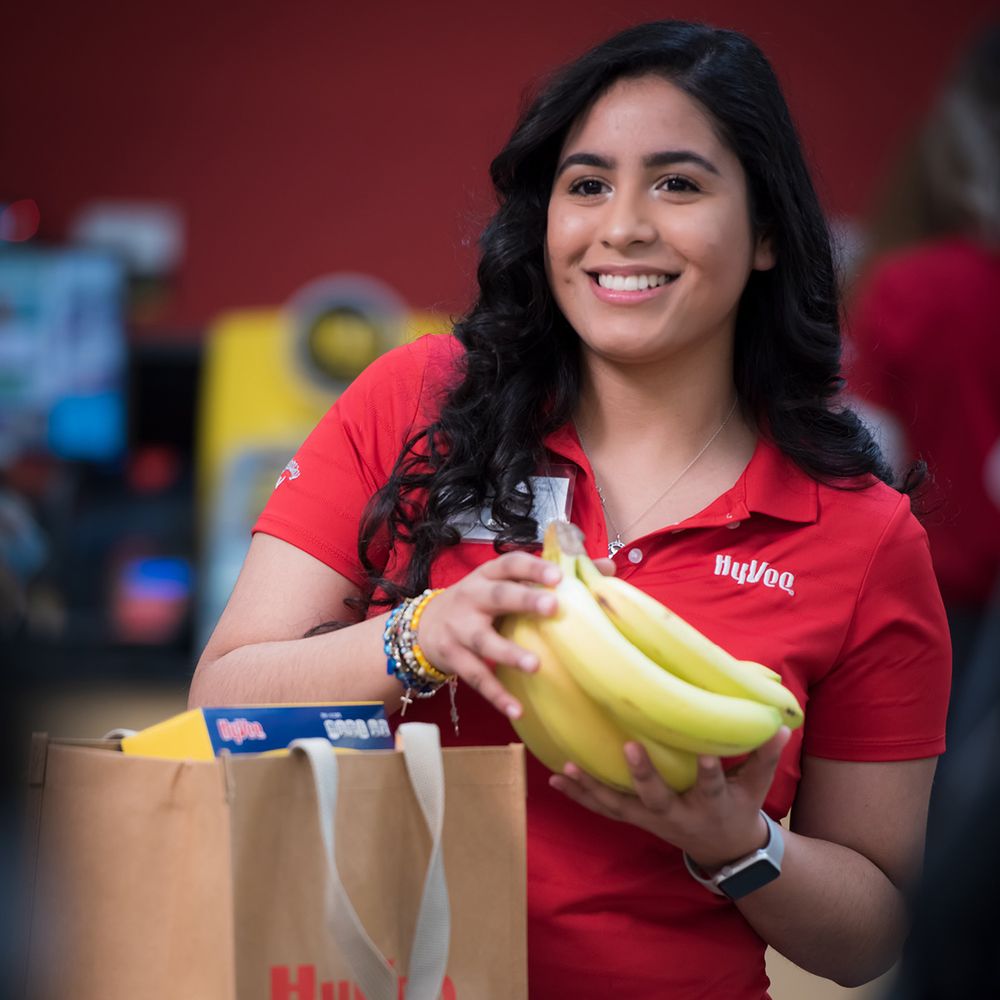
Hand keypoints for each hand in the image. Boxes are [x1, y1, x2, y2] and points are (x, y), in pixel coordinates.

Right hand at [414, 551, 562, 718]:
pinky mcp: (453, 658)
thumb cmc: (475, 604)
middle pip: (498, 596)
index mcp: (486, 576)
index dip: (533, 567)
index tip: (558, 575)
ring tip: (535, 665)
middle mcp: (471, 598)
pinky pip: (476, 678)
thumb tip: (594, 576)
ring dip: (509, 653)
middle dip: (524, 600)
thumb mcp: (494, 584)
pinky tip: (516, 710)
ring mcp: (459, 629)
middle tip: (553, 606)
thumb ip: (532, 582)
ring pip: (484, 641)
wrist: (423, 626)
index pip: (510, 565)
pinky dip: (496, 695)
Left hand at [550, 726, 790, 867]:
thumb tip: (782, 723)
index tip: (702, 754)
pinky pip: (603, 809)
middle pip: (658, 798)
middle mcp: (679, 816)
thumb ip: (765, 756)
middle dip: (643, 775)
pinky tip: (554, 778)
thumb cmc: (740, 809)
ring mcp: (652, 820)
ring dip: (593, 787)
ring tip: (568, 767)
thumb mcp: (757, 788)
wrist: (724, 852)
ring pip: (620, 806)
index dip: (707, 772)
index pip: (712, 787)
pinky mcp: (634, 818)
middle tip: (628, 747)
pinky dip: (579, 795)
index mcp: (712, 805)